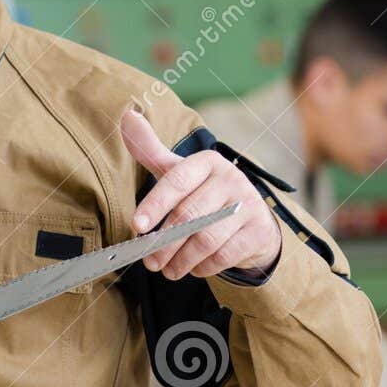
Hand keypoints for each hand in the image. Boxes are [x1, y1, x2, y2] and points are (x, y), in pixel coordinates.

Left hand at [122, 107, 281, 279]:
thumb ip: (150, 149)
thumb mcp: (178, 171)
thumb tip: (127, 115)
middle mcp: (231, 178)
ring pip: (206, 239)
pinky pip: (225, 255)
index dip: (155, 204)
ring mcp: (249, 205)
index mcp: (207, 162)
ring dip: (181, 260)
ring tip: (167, 270)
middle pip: (189, 215)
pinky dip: (204, 266)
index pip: (177, 181)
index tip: (136, 226)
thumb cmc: (203, 193)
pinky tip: (194, 268)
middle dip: (164, 243)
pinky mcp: (259, 231)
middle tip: (149, 262)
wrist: (251, 219)